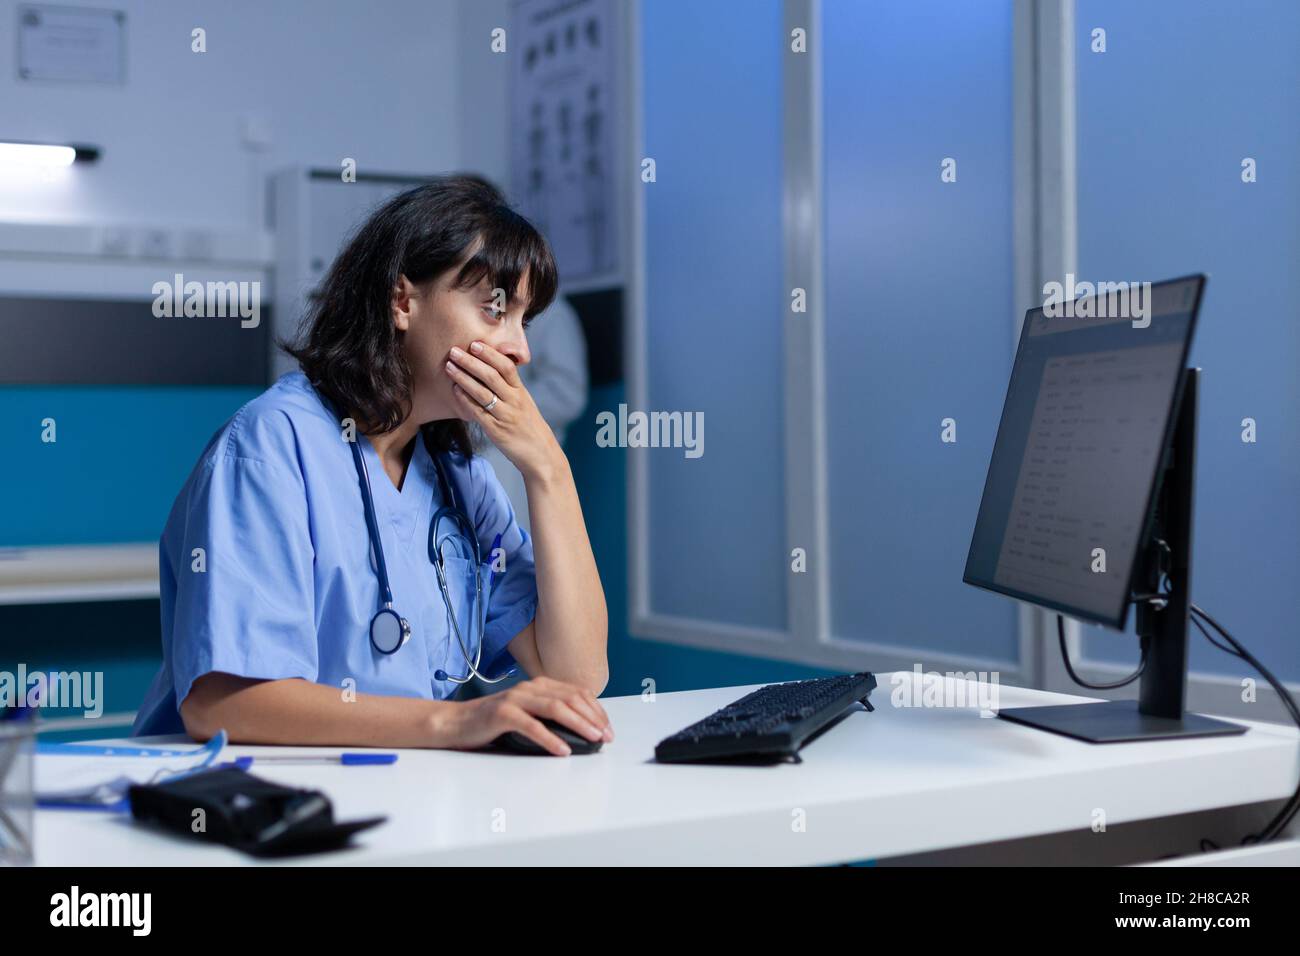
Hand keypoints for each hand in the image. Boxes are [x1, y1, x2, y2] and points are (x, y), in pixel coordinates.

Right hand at [437, 677, 613, 755]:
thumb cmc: (492, 721)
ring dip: (579, 724)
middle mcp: (529, 687)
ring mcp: (515, 699)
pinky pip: (532, 726)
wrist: (455, 722)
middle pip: (570, 698)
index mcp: (538, 685)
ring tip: (593, 739)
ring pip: (555, 708)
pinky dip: (550, 739)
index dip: (596, 709)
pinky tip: (562, 750)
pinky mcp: (502, 714)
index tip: (607, 727)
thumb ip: (548, 714)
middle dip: (593, 718)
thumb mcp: (526, 712)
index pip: (576, 692)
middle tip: (606, 736)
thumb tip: (581, 729)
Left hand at [445, 341, 563, 482]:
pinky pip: (478, 412)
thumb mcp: (524, 402)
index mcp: (521, 392)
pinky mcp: (496, 431)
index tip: (475, 344)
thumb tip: (492, 367)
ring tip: (449, 366)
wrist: (540, 454)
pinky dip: (465, 400)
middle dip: (471, 362)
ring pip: (482, 393)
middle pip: (492, 376)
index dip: (490, 354)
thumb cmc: (528, 426)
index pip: (506, 367)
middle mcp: (514, 401)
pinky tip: (455, 390)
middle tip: (454, 351)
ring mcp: (505, 416)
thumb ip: (510, 386)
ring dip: (463, 378)